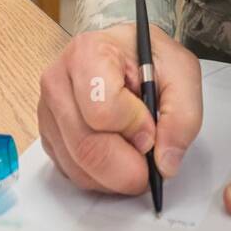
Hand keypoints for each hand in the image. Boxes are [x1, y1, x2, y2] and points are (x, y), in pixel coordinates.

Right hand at [38, 24, 202, 193]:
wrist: (128, 55)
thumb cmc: (150, 59)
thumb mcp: (182, 73)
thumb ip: (182, 116)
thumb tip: (165, 163)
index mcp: (88, 52)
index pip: (103, 111)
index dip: (135, 128)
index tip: (151, 126)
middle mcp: (58, 80)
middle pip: (86, 147)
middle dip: (127, 166)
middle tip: (150, 161)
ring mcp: (48, 110)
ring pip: (79, 167)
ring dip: (115, 176)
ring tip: (135, 152)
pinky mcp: (48, 136)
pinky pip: (72, 174)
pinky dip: (101, 178)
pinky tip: (116, 155)